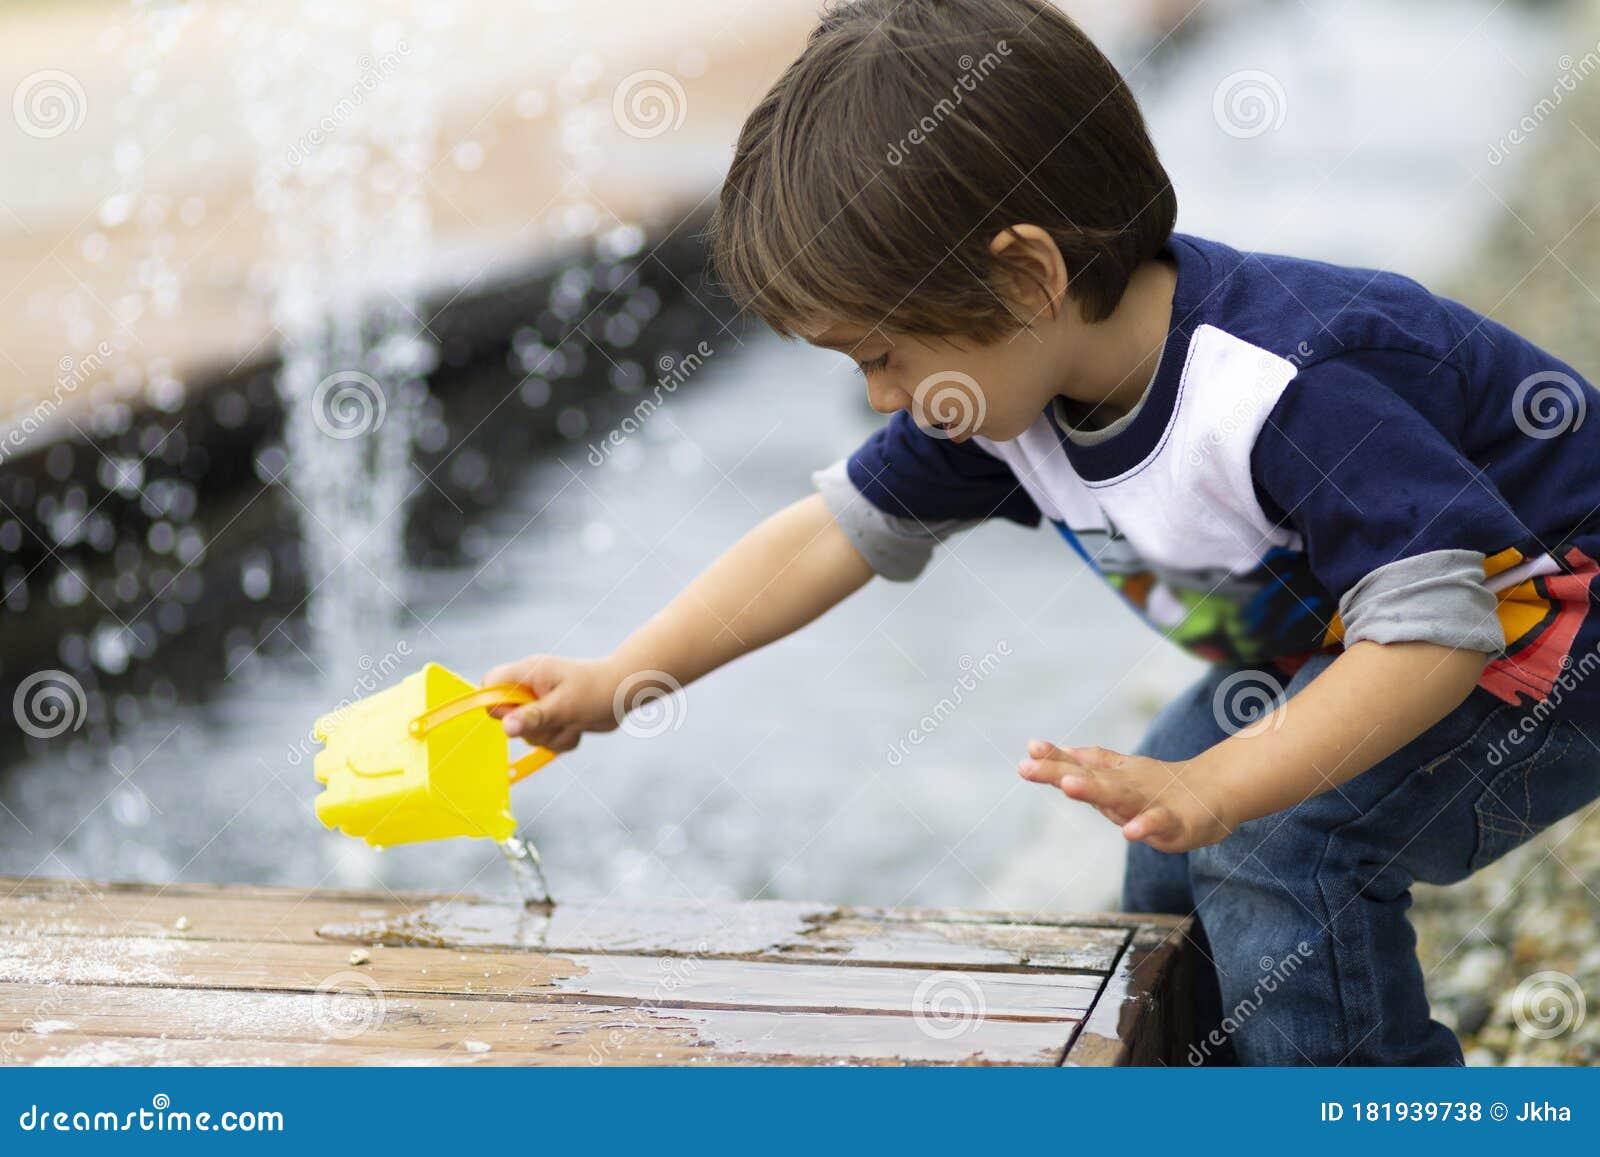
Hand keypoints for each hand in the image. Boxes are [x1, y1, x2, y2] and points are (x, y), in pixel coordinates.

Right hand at [480, 655, 628, 753]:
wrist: (626, 694)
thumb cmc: (596, 692)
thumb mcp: (563, 707)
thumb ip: (533, 718)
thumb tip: (506, 728)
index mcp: (528, 673)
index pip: (490, 685)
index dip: (497, 705)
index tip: (518, 716)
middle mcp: (531, 687)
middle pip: (508, 717)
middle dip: (533, 728)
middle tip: (558, 718)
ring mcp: (542, 703)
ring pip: (529, 733)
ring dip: (553, 736)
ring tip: (574, 721)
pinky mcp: (554, 718)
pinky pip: (546, 740)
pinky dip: (563, 739)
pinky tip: (579, 726)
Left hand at [1017, 740, 1233, 852]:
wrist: (1215, 791)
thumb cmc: (1159, 785)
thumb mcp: (1122, 773)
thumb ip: (1091, 761)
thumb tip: (1057, 750)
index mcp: (1111, 778)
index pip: (1077, 766)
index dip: (1052, 759)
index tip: (1029, 748)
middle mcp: (1125, 786)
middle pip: (1088, 777)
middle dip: (1058, 772)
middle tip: (1028, 767)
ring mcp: (1148, 802)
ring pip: (1118, 796)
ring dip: (1093, 790)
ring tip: (1069, 785)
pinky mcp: (1174, 822)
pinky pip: (1157, 824)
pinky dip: (1144, 826)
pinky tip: (1130, 832)